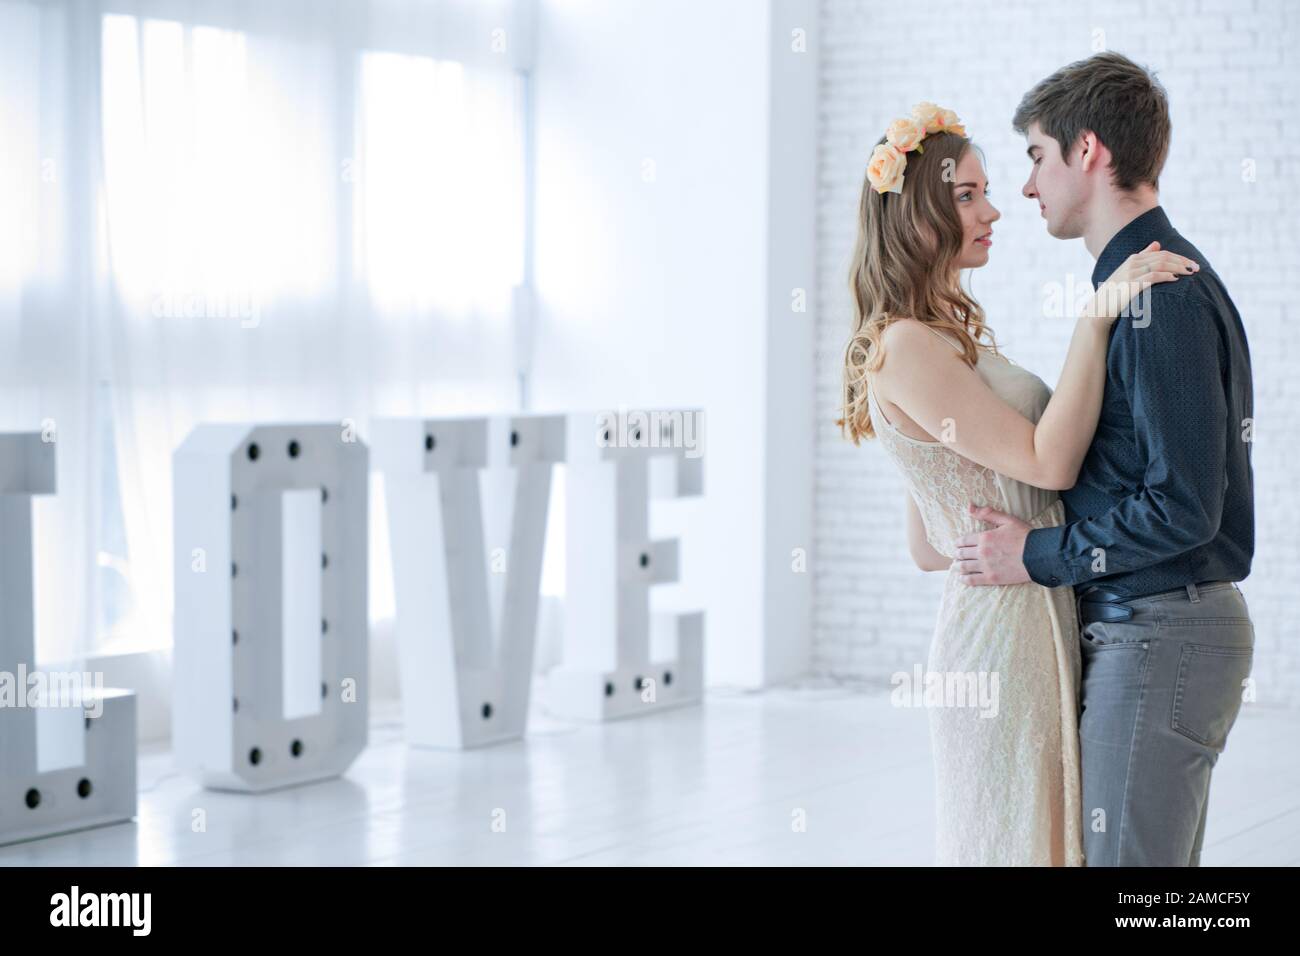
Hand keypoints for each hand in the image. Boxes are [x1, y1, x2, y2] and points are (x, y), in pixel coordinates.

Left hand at [952, 503, 1031, 585]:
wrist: (1040, 555)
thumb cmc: (1025, 536)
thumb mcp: (1007, 520)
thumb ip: (987, 513)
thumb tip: (970, 507)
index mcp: (984, 537)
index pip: (962, 540)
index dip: (958, 543)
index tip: (958, 545)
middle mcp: (982, 552)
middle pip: (961, 554)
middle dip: (957, 554)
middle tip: (957, 555)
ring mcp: (986, 566)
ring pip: (964, 567)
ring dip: (958, 566)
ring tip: (957, 566)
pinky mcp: (991, 578)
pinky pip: (971, 580)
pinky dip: (963, 579)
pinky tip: (961, 578)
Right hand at [1084, 241, 1198, 325]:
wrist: (1099, 309)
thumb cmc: (1115, 293)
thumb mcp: (1128, 272)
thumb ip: (1143, 258)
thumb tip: (1157, 244)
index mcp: (1133, 259)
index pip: (1161, 253)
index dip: (1178, 257)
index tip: (1192, 264)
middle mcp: (1132, 263)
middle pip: (1163, 257)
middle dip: (1182, 262)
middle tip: (1196, 268)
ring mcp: (1131, 273)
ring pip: (1160, 264)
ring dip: (1178, 268)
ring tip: (1190, 273)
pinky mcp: (1131, 284)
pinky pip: (1153, 276)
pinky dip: (1166, 276)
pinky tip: (1175, 279)